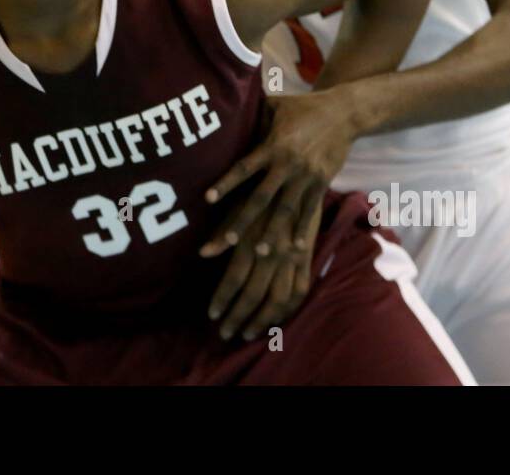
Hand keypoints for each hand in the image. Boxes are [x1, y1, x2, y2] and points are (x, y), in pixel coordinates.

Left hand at [199, 89, 358, 257]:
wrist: (344, 113)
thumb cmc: (303, 107)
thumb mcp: (276, 105)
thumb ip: (253, 112)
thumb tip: (227, 106)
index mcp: (273, 145)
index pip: (244, 168)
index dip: (226, 183)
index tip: (208, 199)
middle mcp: (288, 163)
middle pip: (261, 197)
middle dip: (243, 220)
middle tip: (227, 241)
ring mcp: (307, 175)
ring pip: (285, 209)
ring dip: (272, 232)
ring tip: (260, 252)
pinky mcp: (322, 182)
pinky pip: (310, 209)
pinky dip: (303, 229)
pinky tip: (295, 247)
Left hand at [205, 199, 319, 341]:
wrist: (300, 175)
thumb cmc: (261, 191)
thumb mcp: (238, 207)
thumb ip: (222, 233)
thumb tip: (202, 253)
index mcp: (251, 241)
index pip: (233, 279)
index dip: (221, 300)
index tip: (211, 315)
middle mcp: (271, 253)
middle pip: (253, 295)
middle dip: (238, 317)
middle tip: (225, 334)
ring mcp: (292, 258)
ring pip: (278, 299)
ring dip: (262, 319)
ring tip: (247, 333)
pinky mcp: (307, 258)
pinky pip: (300, 290)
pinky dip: (289, 309)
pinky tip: (277, 319)